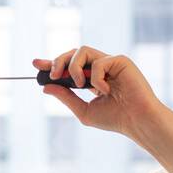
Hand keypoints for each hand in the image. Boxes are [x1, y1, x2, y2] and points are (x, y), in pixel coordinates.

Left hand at [34, 46, 161, 139]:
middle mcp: (100, 68)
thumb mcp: (84, 110)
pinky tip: (105, 91)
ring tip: (79, 85)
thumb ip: (66, 98)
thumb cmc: (115, 119)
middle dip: (58, 61)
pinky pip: (98, 62)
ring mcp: (110, 62)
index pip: (68, 66)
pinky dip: (95, 78)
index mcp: (91, 79)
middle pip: (73, 53)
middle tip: (53, 75)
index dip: (52, 63)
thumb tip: (46, 87)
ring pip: (82, 51)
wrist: (137, 121)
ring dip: (74, 67)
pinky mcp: (120, 60)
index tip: (35, 65)